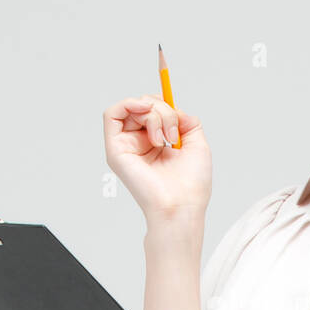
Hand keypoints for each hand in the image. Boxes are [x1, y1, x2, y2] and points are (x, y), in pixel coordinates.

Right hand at [103, 95, 211, 219]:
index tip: (180, 119)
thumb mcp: (197, 144)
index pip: (154, 110)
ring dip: (153, 113)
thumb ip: (187, 121)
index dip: (166, 106)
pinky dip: (128, 104)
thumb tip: (176, 108)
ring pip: (132, 107)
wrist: (182, 204)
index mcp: (157, 143)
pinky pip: (111, 114)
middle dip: (163, 111)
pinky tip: (145, 113)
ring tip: (163, 138)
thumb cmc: (191, 184)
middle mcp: (140, 143)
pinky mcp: (115, 150)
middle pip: (144, 105)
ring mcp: (127, 146)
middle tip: (173, 135)